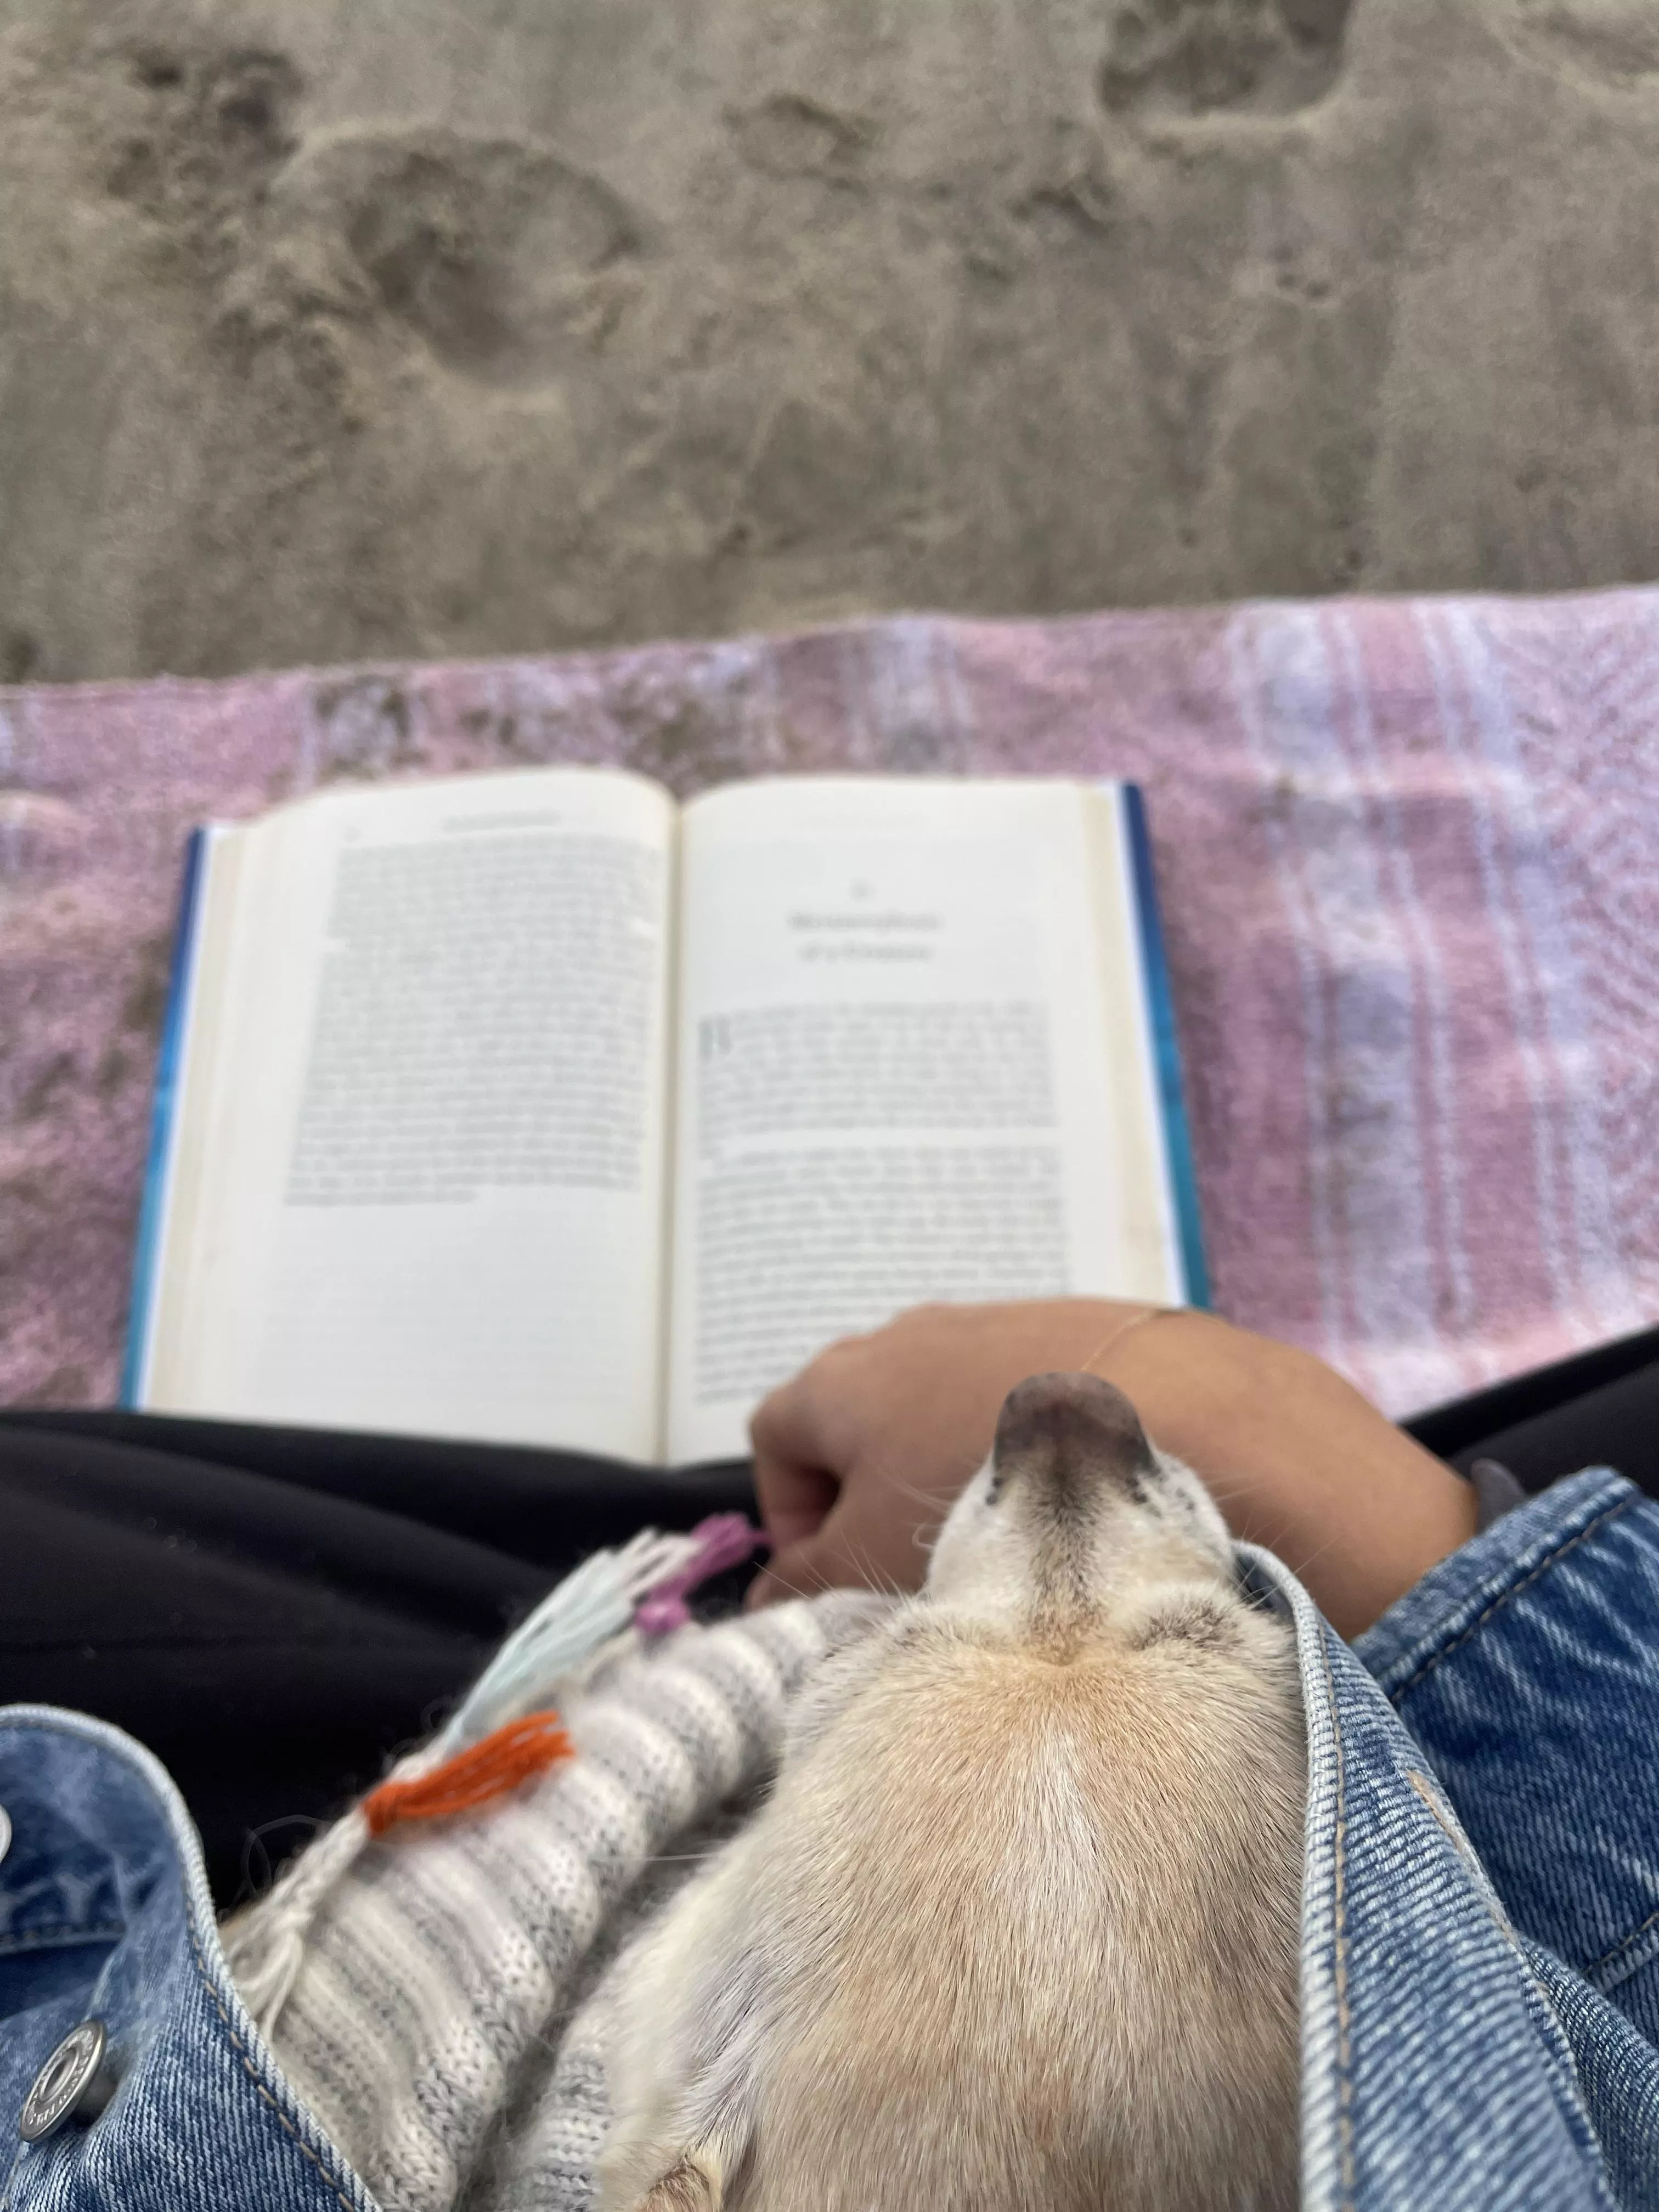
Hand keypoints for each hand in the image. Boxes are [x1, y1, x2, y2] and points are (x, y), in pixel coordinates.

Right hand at [746, 1300, 1478, 1638]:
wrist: (1163, 1405)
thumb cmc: (985, 1488)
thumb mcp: (872, 1559)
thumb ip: (805, 1582)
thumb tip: (767, 1597)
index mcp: (838, 1380)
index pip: (773, 1441)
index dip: (790, 1516)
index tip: (837, 1579)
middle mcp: (903, 1335)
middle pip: (858, 1423)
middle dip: (876, 1499)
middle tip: (919, 1571)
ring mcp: (989, 1322)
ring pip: (940, 1410)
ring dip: (952, 1474)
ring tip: (1005, 1541)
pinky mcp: (1068, 1329)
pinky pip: (1017, 1396)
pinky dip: (1023, 1446)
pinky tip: (1070, 1499)